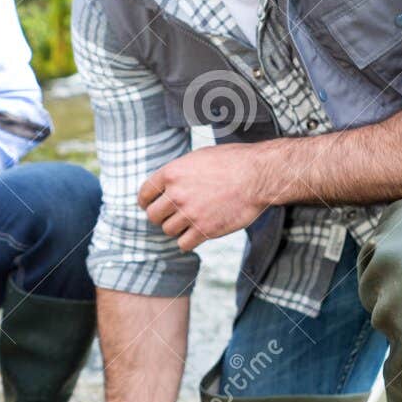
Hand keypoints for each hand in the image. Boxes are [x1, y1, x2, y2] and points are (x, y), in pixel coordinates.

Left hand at [138, 147, 270, 251]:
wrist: (257, 175)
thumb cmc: (232, 162)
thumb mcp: (198, 157)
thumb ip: (179, 173)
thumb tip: (166, 185)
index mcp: (172, 173)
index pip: (144, 194)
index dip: (146, 202)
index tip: (150, 206)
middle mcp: (176, 194)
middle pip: (153, 216)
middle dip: (161, 217)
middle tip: (172, 216)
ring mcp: (190, 213)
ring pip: (168, 230)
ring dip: (176, 228)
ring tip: (190, 222)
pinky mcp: (205, 230)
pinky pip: (184, 244)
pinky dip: (188, 241)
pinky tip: (196, 234)